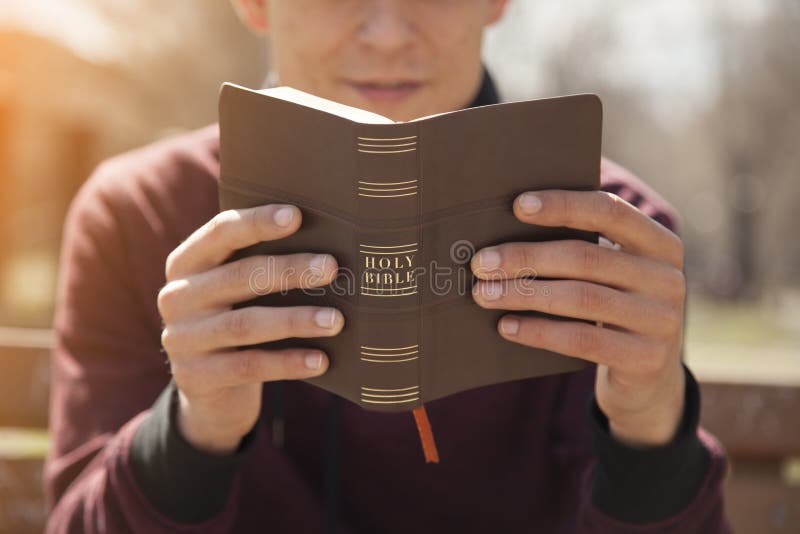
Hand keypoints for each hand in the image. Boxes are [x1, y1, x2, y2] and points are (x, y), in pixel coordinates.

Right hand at [157, 204, 342, 453]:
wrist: (210, 388)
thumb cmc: (239, 318)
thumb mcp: (240, 290)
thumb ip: (266, 264)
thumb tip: (329, 245)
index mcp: (187, 262)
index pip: (220, 232)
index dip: (257, 222)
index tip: (297, 215)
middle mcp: (177, 296)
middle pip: (238, 276)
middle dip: (288, 270)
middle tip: (331, 267)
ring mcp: (182, 339)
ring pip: (245, 324)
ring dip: (295, 320)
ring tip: (337, 320)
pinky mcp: (195, 377)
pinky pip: (249, 366)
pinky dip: (288, 362)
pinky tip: (321, 360)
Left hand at [470, 190, 685, 446]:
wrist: (647, 375)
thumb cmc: (611, 307)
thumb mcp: (609, 274)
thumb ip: (579, 247)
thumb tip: (504, 230)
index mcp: (660, 243)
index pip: (610, 211)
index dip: (563, 205)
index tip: (517, 205)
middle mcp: (668, 278)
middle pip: (586, 257)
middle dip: (527, 257)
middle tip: (481, 262)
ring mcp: (663, 320)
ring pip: (581, 299)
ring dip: (524, 294)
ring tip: (484, 294)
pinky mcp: (647, 359)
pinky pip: (582, 340)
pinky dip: (538, 332)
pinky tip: (506, 326)